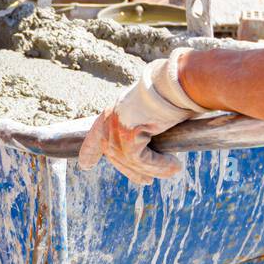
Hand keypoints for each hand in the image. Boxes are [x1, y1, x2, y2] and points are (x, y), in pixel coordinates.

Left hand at [77, 50, 205, 183]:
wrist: (179, 82)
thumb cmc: (173, 94)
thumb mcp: (151, 111)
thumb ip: (143, 127)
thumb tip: (152, 145)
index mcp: (113, 111)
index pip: (95, 134)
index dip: (90, 151)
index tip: (85, 165)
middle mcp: (110, 118)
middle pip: (114, 154)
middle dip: (131, 170)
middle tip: (146, 181)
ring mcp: (117, 126)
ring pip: (131, 159)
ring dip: (154, 168)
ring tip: (174, 169)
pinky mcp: (128, 134)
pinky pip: (141, 159)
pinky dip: (159, 165)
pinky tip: (175, 165)